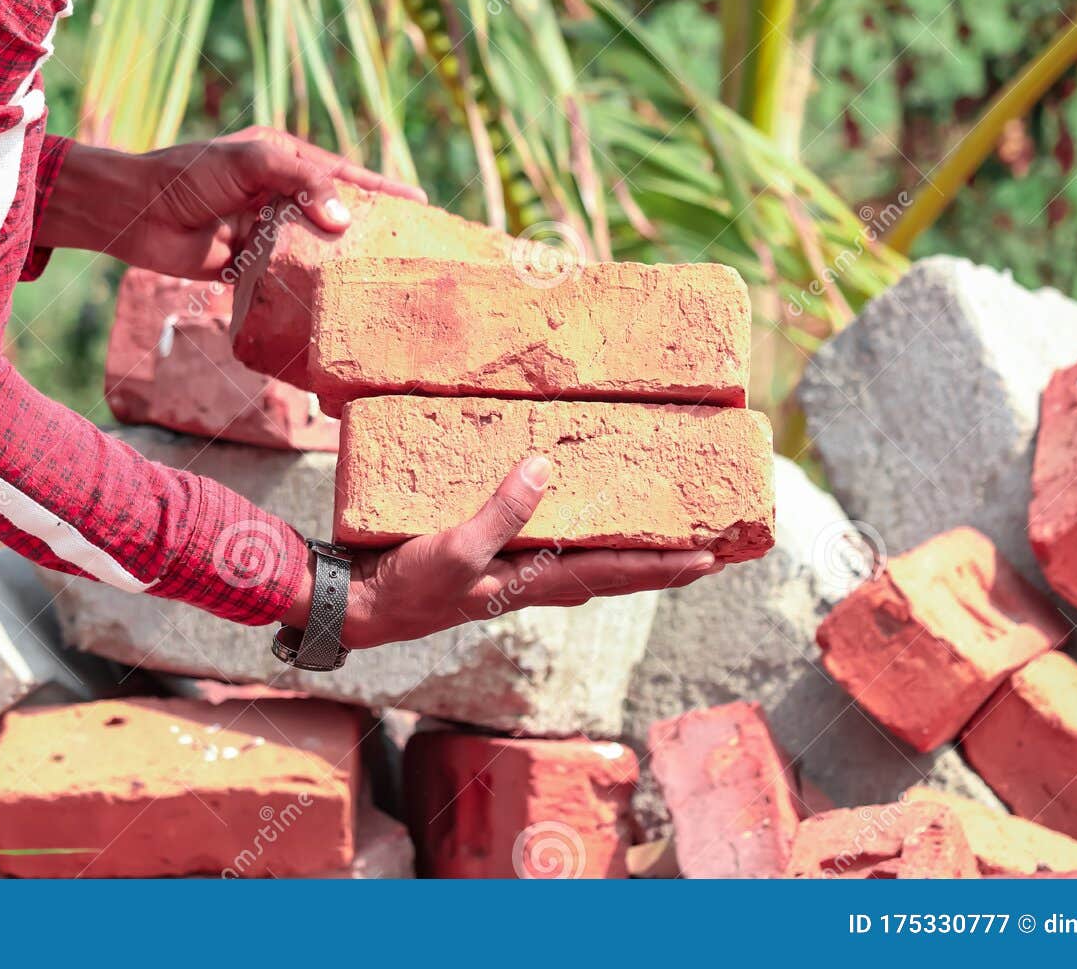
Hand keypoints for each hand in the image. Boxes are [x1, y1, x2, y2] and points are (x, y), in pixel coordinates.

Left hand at [38, 126, 424, 279]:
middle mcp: (279, 196)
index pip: (345, 176)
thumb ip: (300, 182)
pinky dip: (306, 291)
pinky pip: (286, 279)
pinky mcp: (247, 266)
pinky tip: (333, 307)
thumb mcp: (250, 162)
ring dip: (341, 266)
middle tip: (411, 251)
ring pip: (314, 251)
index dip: (384, 192)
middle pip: (336, 215)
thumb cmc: (188, 175)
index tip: (422, 205)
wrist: (134, 214)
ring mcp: (265, 232)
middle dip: (370, 232)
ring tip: (382, 284)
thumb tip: (344, 220)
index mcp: (284, 161)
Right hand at [286, 456, 723, 649]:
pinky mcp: (495, 561)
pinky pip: (556, 550)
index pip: (616, 571)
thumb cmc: (409, 587)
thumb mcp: (456, 549)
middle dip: (663, 565)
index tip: (710, 557)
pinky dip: (586, 539)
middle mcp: (536, 582)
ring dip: (633, 555)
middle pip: (616, 573)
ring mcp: (517, 575)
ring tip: (665, 536)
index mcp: (535, 582)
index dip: (664, 564)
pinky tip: (582, 521)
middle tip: (711, 552)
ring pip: (591, 564)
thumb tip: (545, 468)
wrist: (365, 607)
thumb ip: (502, 513)